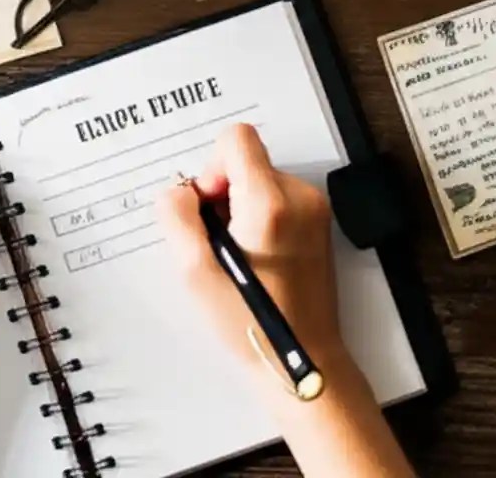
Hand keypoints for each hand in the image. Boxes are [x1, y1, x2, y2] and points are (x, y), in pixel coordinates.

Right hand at [157, 125, 415, 476]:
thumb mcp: (195, 272)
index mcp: (269, 202)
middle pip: (247, 162)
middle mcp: (299, 197)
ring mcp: (313, 210)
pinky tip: (255, 260)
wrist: (302, 358)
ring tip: (238, 257)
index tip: (208, 206)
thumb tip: (178, 192)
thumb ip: (177, 218)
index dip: (211, 167)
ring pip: (261, 181)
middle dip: (223, 194)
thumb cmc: (251, 323)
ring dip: (240, 209)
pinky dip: (259, 219)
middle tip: (219, 243)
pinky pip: (278, 200)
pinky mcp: (318, 225)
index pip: (237, 138)